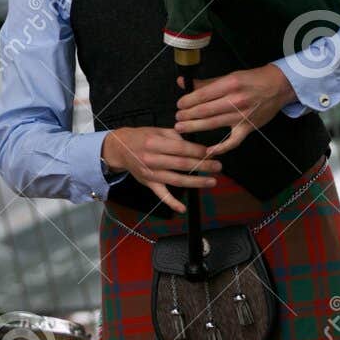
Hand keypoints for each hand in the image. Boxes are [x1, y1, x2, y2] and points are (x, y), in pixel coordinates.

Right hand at [100, 126, 220, 212]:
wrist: (120, 148)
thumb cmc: (142, 137)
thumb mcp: (157, 131)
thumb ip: (176, 136)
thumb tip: (196, 142)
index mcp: (155, 143)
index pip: (181, 148)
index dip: (198, 151)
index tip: (211, 152)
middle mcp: (152, 159)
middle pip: (182, 164)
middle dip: (203, 166)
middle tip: (218, 166)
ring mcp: (151, 173)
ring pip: (176, 180)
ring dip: (196, 182)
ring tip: (212, 181)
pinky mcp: (149, 183)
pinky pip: (161, 195)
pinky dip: (172, 202)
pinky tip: (183, 208)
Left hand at [174, 63, 292, 157]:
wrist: (278, 86)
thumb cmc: (252, 80)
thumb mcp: (229, 76)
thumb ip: (205, 82)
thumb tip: (183, 82)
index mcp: (230, 84)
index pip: (203, 95)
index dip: (188, 101)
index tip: (179, 105)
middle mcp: (236, 100)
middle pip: (205, 111)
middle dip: (187, 115)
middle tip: (177, 118)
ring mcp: (242, 116)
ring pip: (213, 124)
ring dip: (195, 127)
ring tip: (181, 128)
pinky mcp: (248, 128)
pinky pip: (233, 141)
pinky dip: (221, 148)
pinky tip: (208, 151)